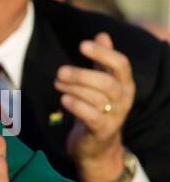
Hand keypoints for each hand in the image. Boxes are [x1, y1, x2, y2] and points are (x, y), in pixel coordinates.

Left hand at [56, 32, 134, 181]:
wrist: (97, 147)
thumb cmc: (98, 109)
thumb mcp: (102, 84)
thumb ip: (102, 61)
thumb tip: (102, 34)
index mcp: (125, 84)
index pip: (121, 64)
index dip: (103, 53)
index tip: (83, 45)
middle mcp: (124, 99)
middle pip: (107, 81)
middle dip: (82, 74)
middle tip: (60, 71)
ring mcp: (115, 116)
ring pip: (97, 98)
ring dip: (74, 88)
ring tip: (57, 83)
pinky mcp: (102, 131)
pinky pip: (91, 116)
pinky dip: (77, 105)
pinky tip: (64, 99)